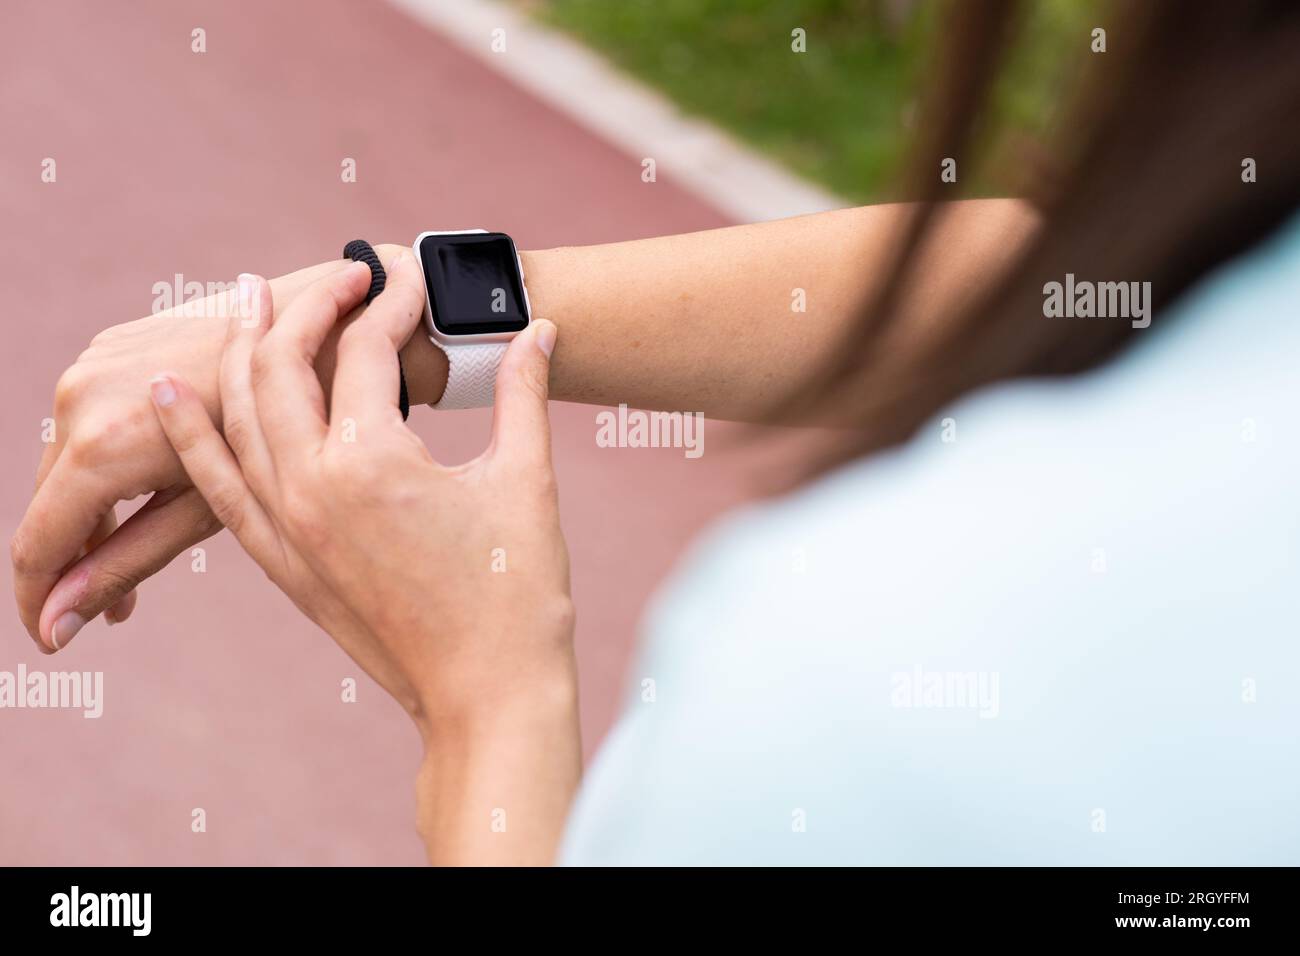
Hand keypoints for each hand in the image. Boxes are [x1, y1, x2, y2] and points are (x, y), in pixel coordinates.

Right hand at [10, 247, 445, 653]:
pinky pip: (86, 420)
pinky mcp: (109, 345)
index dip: (38, 600)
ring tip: (129, 560)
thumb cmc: (289, 432)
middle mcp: (79, 396)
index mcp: (100, 443)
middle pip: (49, 504)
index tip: (52, 644)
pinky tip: (139, 495)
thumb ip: (126, 563)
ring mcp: (91, 363)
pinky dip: (103, 465)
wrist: (325, 333)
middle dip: (73, 563)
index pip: (39, 543)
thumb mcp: (207, 509)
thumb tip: (57, 628)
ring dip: (90, 515)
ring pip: (67, 462)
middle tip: (114, 612)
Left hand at [149, 257, 578, 861]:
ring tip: (244, 300)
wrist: (489, 693)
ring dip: (239, 351)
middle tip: (329, 272)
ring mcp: (288, 528)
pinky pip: (218, 487)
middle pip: (282, 367)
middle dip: (303, 308)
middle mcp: (311, 487)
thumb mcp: (526, 479)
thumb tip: (538, 330)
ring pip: (238, 417)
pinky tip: (171, 398)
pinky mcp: (284, 562)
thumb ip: (524, 393)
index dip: (397, 305)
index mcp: (372, 460)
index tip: (419, 283)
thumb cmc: (518, 592)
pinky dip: (191, 437)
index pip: (369, 351)